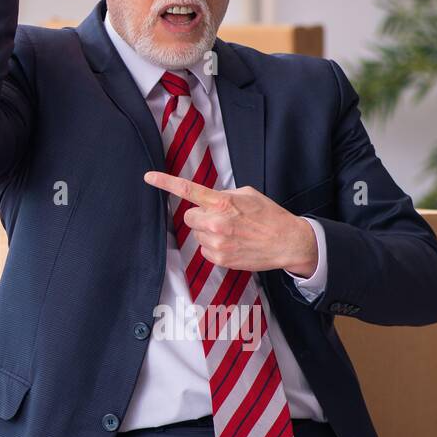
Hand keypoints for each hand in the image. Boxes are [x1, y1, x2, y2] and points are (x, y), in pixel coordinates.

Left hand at [142, 171, 318, 276]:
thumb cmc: (268, 215)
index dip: (165, 182)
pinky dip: (214, 247)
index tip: (148, 177)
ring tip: (232, 233)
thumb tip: (207, 200)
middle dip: (200, 216)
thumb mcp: (247, 194)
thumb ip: (223, 195)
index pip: (188, 190)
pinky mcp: (220, 259)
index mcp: (222, 202)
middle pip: (189, 217)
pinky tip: (232, 244)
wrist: (287, 242)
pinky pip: (204, 250)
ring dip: (208, 232)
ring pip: (197, 234)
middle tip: (221, 218)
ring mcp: (217, 243)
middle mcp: (216, 223)